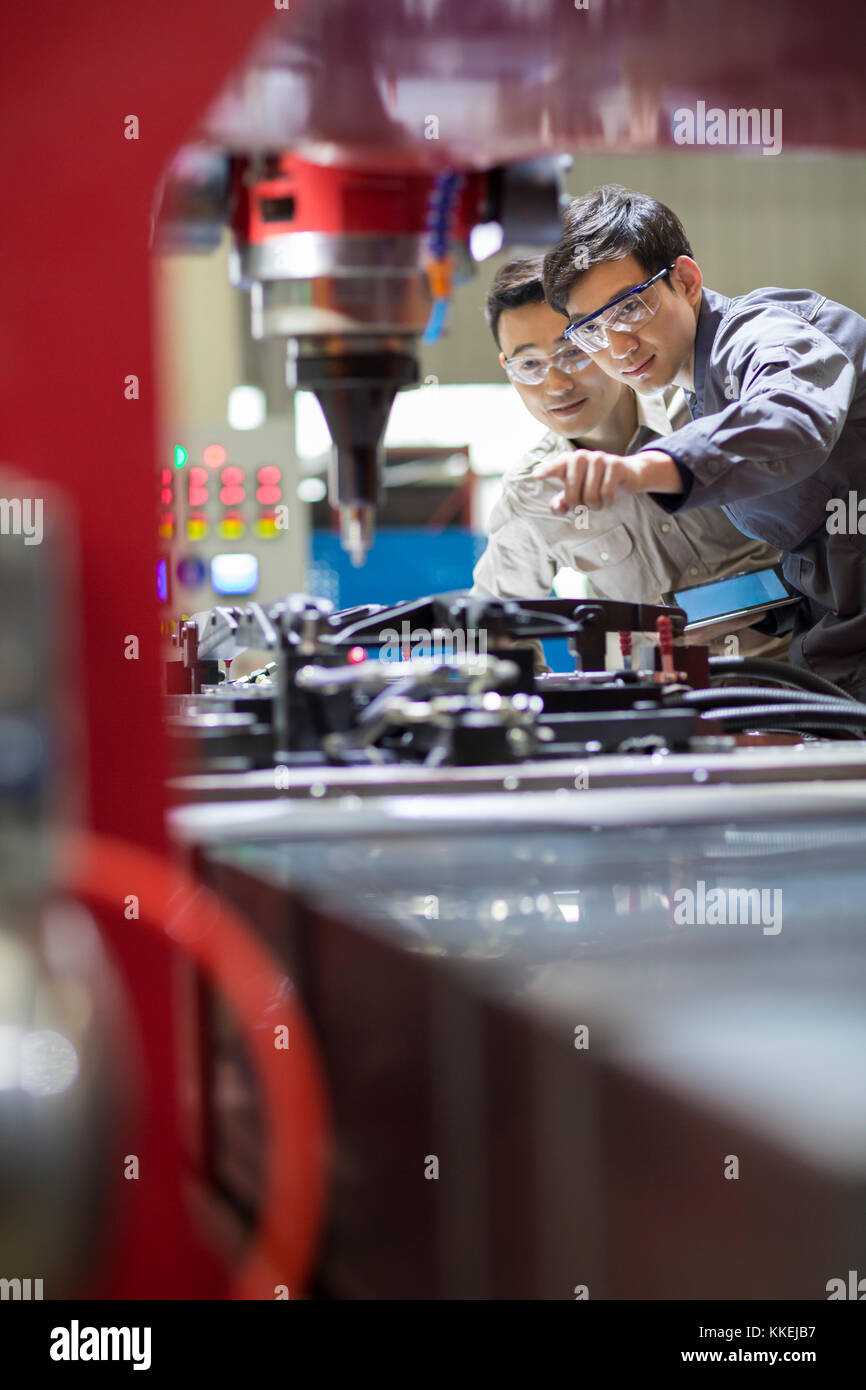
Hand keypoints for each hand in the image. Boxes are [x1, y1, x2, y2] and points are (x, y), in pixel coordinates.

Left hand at [532, 448, 682, 513]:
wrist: (627, 475)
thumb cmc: (595, 485)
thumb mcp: (577, 494)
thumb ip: (562, 503)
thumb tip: (558, 507)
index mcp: (568, 461)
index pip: (555, 467)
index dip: (547, 472)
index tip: (536, 476)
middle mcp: (581, 457)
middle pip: (572, 495)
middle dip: (577, 507)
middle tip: (583, 508)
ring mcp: (599, 459)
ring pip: (590, 496)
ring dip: (594, 506)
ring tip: (597, 502)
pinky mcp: (615, 465)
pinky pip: (607, 494)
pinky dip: (607, 503)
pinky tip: (608, 500)